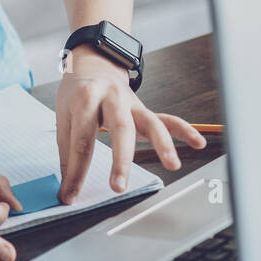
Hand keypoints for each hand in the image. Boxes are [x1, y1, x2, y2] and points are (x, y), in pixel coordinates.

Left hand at [56, 46, 206, 203]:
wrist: (92, 64)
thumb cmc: (77, 93)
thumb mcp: (63, 115)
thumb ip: (67, 151)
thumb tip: (67, 188)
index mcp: (85, 98)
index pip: (81, 141)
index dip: (76, 172)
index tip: (70, 196)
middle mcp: (111, 98)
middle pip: (119, 129)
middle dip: (120, 160)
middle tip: (118, 187)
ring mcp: (132, 103)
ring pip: (150, 122)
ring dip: (163, 144)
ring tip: (172, 165)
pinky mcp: (144, 109)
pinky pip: (167, 119)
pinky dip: (184, 130)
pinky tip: (197, 142)